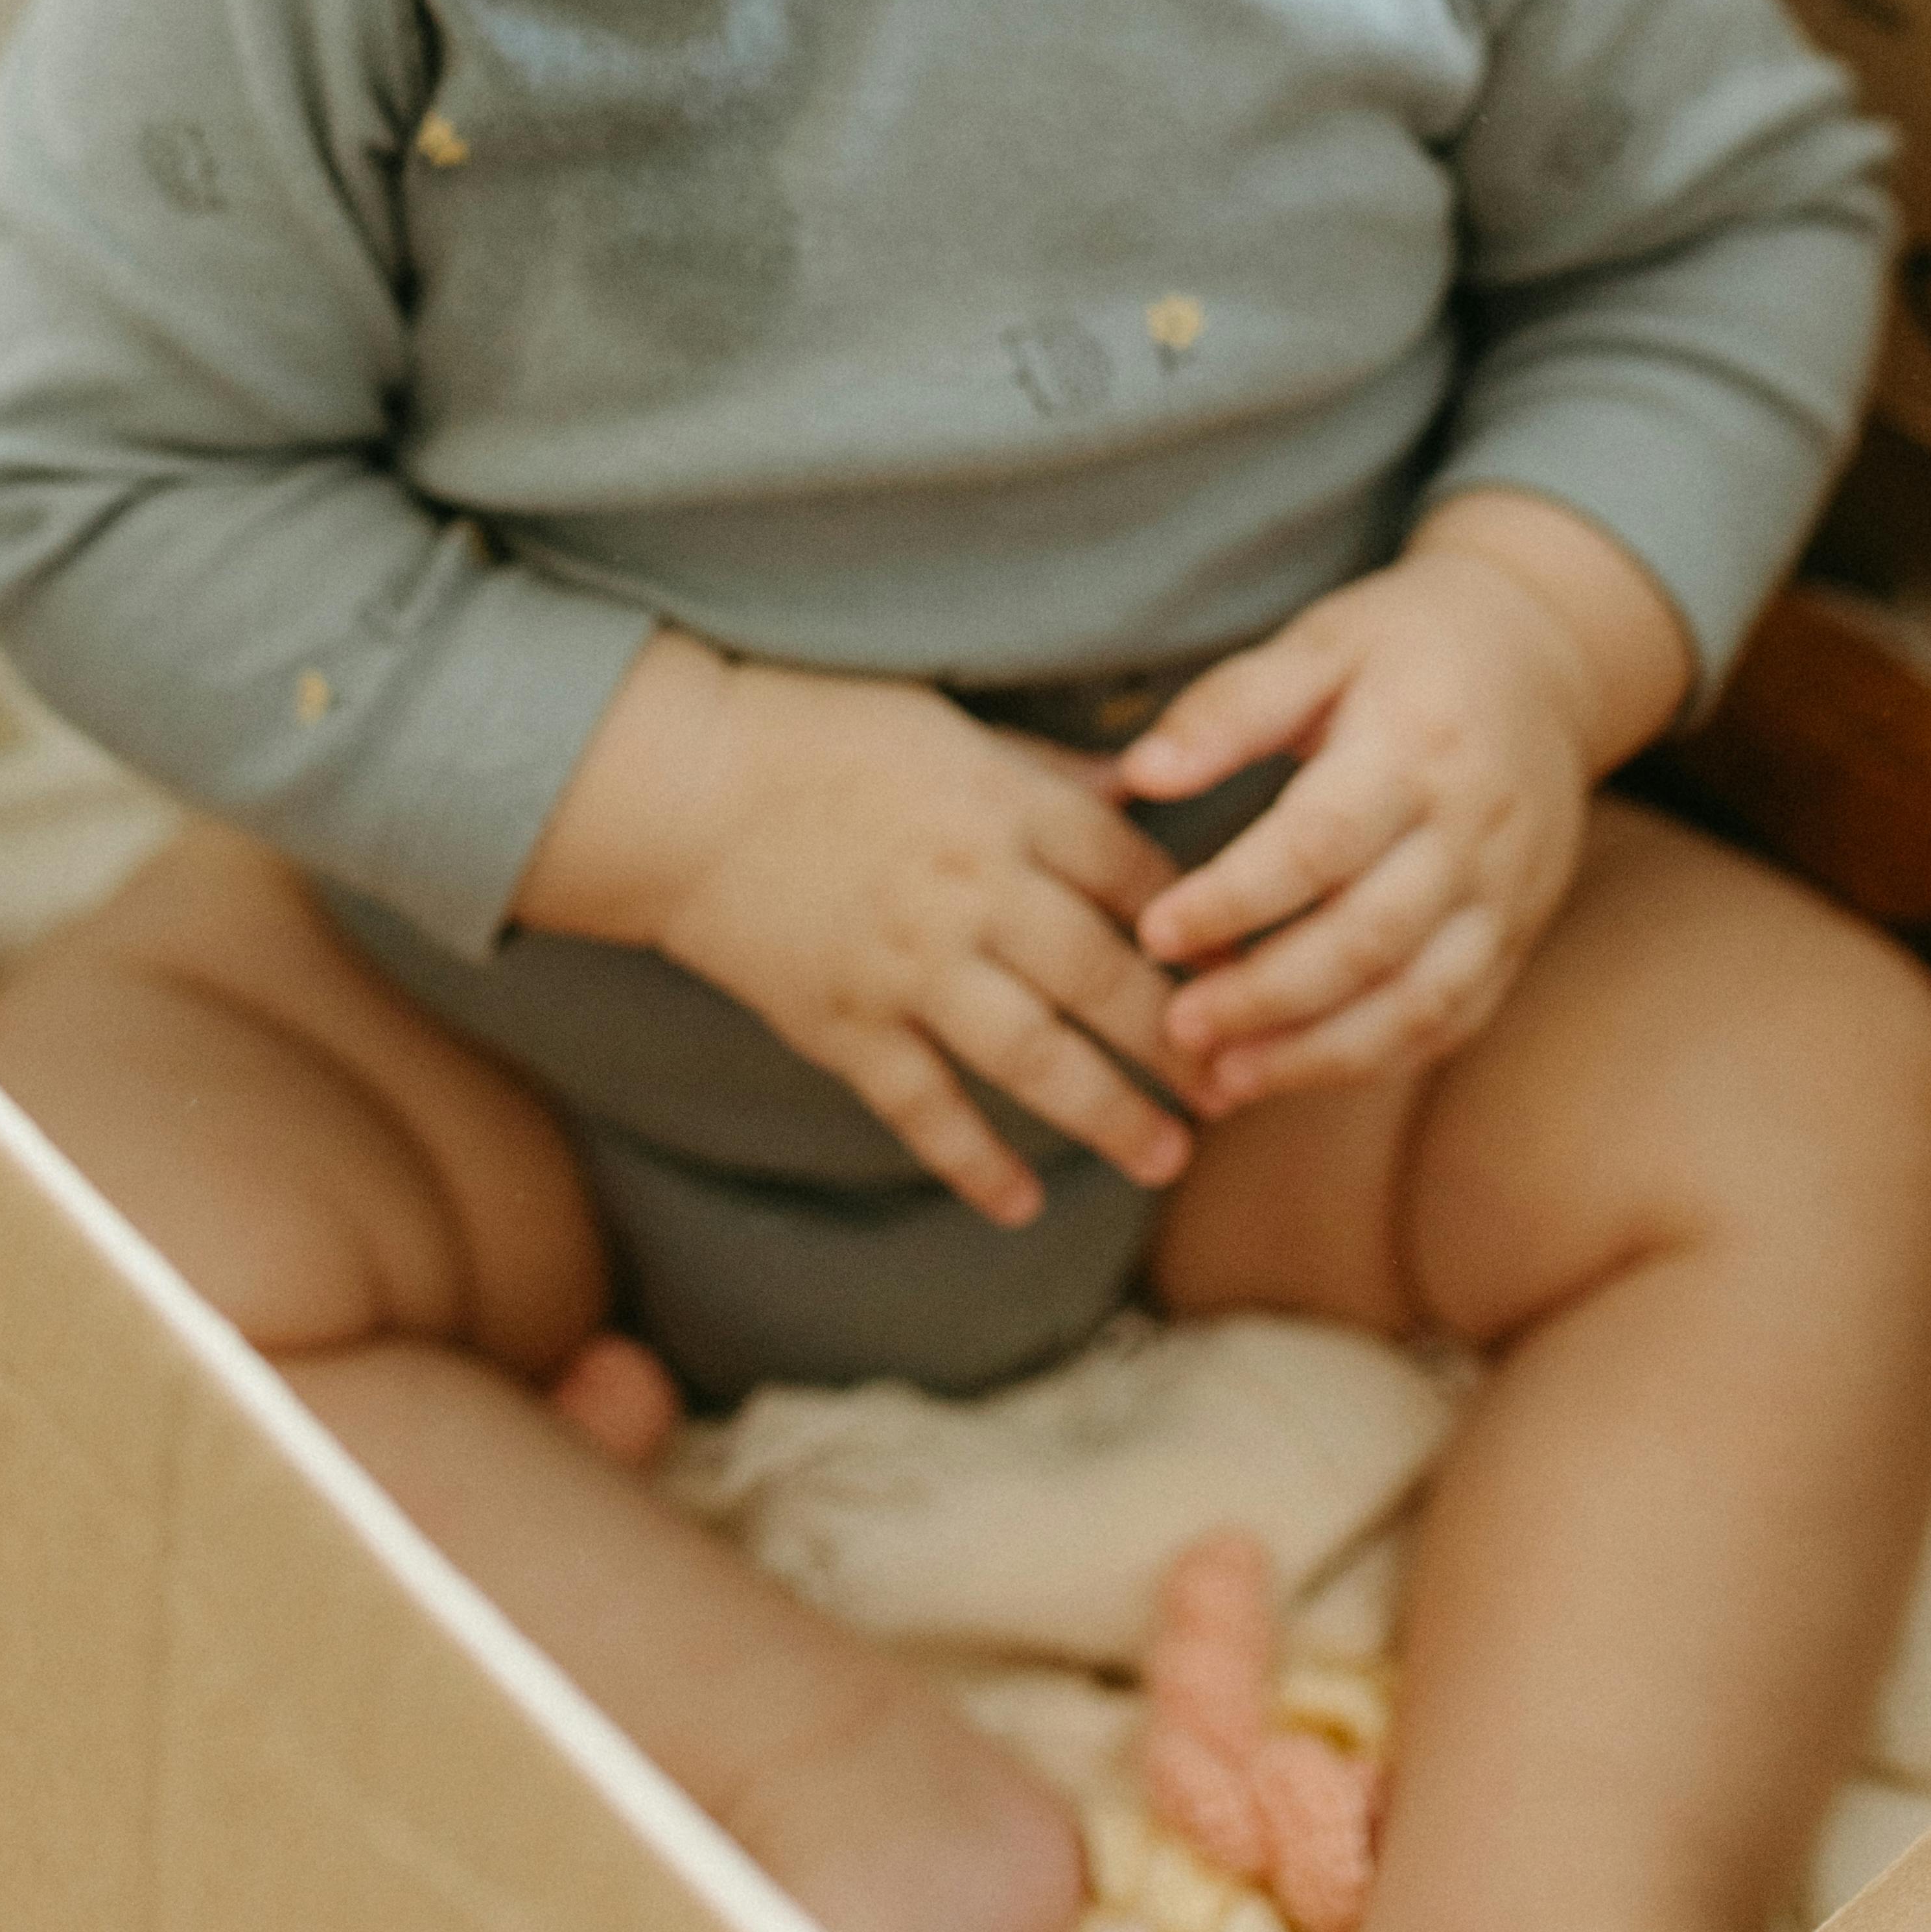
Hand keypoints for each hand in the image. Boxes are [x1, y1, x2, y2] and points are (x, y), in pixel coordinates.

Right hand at [514, 634, 1197, 1225]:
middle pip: (1106, 980)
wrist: (680, 784)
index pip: (1135, 878)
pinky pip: (924, 1110)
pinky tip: (1021, 1206)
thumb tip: (1148, 791)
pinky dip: (974, 1163)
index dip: (1202, 929)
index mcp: (1005, 807)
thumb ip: (1051, 773)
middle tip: (1234, 1092)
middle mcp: (972, 892)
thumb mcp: (950, 725)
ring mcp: (907, 967)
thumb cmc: (816, 730)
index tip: (1251, 969)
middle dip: (1181, 1044)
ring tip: (1168, 1158)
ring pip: (1033, 1059)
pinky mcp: (843, 1026)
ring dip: (1109, 1116)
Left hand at [1121, 493, 1690, 1108]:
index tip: (1154, 933)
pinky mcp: (1517, 933)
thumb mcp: (1319, 643)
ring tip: (1225, 1079)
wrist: (1545, 659)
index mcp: (1415, 746)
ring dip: (1319, 1054)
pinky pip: (1454, 1018)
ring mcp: (1505, 892)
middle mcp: (1472, 830)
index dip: (1236, 898)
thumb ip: (1230, 707)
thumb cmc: (1404, 646)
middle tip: (1177, 1028)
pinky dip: (1376, 1058)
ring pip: (1421, 1001)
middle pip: (1370, 939)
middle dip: (1267, 997)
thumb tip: (1140, 774)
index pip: (1320, 843)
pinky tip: (1296, 1070)